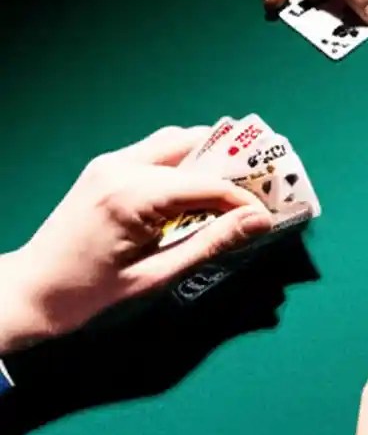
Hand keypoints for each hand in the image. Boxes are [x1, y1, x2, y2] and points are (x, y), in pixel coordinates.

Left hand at [0, 126, 273, 352]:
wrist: (31, 291)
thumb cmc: (91, 293)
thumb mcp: (157, 275)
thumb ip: (211, 243)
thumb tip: (260, 222)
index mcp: (132, 196)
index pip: (207, 184)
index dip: (244, 200)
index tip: (269, 217)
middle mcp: (121, 166)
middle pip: (194, 144)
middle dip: (232, 166)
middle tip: (258, 193)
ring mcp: (111, 162)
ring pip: (175, 141)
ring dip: (207, 159)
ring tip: (231, 191)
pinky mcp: (106, 166)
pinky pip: (156, 151)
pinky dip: (183, 163)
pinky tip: (194, 191)